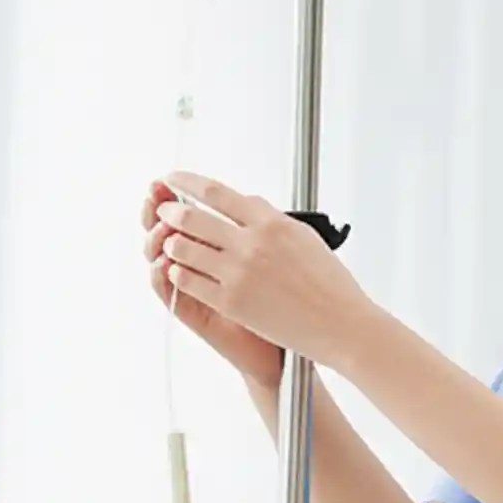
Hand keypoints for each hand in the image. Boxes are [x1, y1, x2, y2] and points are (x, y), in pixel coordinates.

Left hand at [155, 170, 368, 365]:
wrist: (339, 324)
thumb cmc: (329, 284)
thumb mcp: (305, 237)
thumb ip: (271, 218)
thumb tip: (244, 202)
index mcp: (272, 223)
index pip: (217, 193)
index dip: (187, 183)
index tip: (173, 179)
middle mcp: (252, 244)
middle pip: (192, 218)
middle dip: (170, 212)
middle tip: (163, 211)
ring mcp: (238, 274)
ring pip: (185, 249)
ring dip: (172, 243)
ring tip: (170, 242)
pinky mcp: (230, 302)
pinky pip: (189, 281)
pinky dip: (179, 273)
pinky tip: (179, 271)